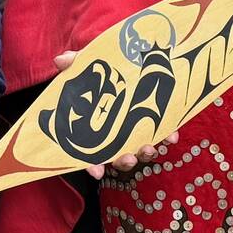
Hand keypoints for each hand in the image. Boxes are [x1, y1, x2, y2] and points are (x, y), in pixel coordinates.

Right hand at [50, 51, 175, 177]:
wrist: (126, 59)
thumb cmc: (100, 69)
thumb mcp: (86, 66)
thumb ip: (75, 65)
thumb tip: (60, 61)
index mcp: (94, 127)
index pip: (89, 152)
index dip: (92, 165)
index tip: (97, 172)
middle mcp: (114, 134)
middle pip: (117, 156)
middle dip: (123, 161)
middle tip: (129, 158)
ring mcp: (135, 130)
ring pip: (139, 150)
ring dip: (145, 153)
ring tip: (150, 148)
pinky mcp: (154, 121)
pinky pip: (161, 134)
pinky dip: (167, 136)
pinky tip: (171, 136)